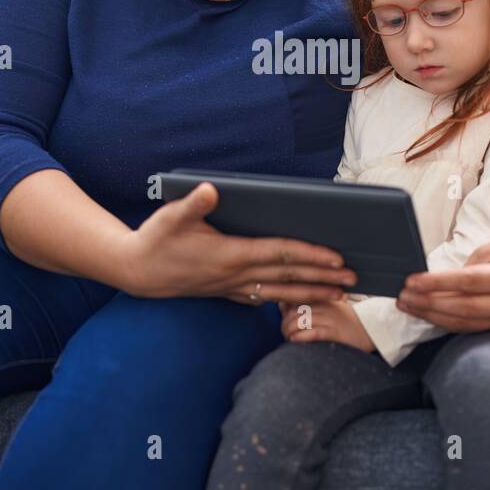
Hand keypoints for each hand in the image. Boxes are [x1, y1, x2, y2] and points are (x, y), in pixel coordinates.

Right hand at [118, 182, 356, 303]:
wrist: (135, 272)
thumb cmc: (154, 240)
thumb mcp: (170, 217)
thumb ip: (192, 204)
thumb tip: (211, 189)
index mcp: (229, 255)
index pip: (279, 254)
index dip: (310, 256)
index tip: (336, 257)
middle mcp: (235, 275)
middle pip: (288, 278)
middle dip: (323, 278)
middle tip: (354, 279)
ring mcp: (232, 287)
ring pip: (280, 293)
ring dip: (311, 293)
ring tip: (339, 294)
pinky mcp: (226, 292)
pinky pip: (264, 298)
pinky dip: (286, 299)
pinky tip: (300, 300)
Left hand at [279, 299, 375, 352]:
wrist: (370, 329)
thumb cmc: (345, 320)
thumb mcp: (325, 307)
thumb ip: (306, 304)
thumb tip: (281, 304)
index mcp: (322, 296)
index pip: (294, 298)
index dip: (284, 310)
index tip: (284, 319)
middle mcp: (325, 305)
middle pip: (293, 311)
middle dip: (285, 323)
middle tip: (285, 333)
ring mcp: (330, 318)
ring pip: (299, 322)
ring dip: (289, 331)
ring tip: (290, 338)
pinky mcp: (335, 333)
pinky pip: (312, 333)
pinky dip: (300, 337)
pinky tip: (297, 340)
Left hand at [394, 233, 489, 332]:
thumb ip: (468, 267)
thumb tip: (437, 283)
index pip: (467, 282)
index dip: (437, 283)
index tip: (411, 281)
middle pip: (463, 307)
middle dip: (428, 304)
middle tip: (403, 297)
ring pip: (465, 323)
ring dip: (432, 317)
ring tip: (408, 307)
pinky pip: (472, 328)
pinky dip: (448, 323)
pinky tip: (428, 316)